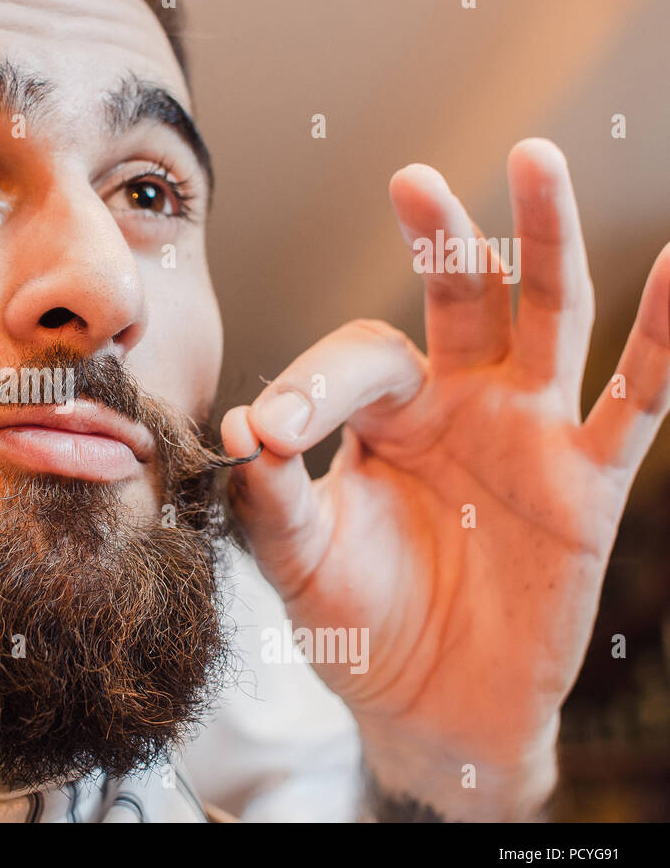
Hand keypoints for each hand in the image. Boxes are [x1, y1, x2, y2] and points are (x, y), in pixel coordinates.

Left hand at [221, 138, 669, 817]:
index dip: (314, 387)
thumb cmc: (358, 624)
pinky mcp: (588, 482)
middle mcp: (459, 404)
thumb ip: (269, 500)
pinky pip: (637, 401)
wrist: (426, 707)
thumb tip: (239, 428)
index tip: (273, 433)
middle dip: (441, 240)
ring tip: (535, 160)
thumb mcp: (299, 564)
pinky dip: (664, 338)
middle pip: (458, 298)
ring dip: (544, 241)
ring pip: (547, 318)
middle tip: (413, 179)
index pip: (356, 361)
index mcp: (384, 415)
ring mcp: (529, 434)